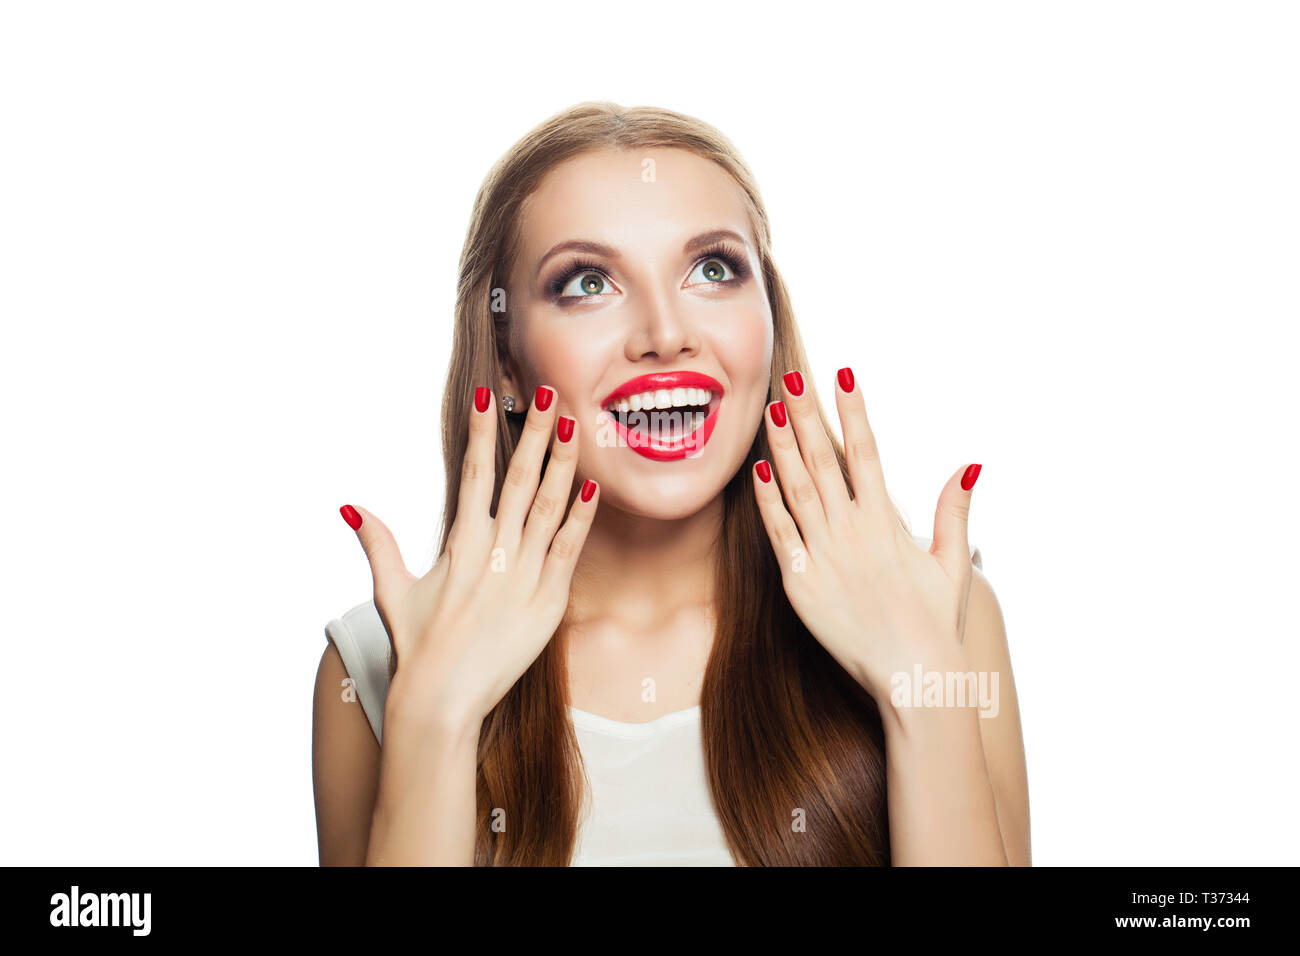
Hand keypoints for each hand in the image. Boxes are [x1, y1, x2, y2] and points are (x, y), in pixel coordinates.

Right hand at [339, 385, 598, 729]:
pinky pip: (569, 550)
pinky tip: (592, 489)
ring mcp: (524, 574)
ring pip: (550, 506)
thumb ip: (378, 544)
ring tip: (576, 427)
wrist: (441, 700)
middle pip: (520, 477)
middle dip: (535, 432)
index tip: (490, 395)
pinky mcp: (547, 601)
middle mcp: (494, 550)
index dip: (482, 431)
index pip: (473, 472)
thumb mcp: (392, 591)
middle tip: (550, 393)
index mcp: (460, 542)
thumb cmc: (417, 647)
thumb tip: (350, 507)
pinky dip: (581, 519)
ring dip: (563, 464)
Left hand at [752, 367, 980, 703]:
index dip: (853, 410)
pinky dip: (768, 501)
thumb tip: (970, 464)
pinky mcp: (800, 583)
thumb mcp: (952, 564)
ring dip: (783, 446)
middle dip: (808, 414)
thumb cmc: (935, 623)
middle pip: (825, 459)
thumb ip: (953, 511)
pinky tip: (758, 470)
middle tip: (791, 377)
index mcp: (887, 522)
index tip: (844, 373)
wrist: (913, 677)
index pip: (868, 450)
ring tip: (771, 409)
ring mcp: (823, 556)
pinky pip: (779, 534)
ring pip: (797, 488)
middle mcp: (852, 531)